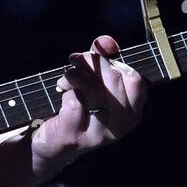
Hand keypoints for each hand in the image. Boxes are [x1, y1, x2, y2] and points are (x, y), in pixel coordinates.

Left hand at [29, 33, 145, 176]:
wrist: (52, 144)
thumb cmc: (78, 108)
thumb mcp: (93, 81)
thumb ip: (103, 58)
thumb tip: (106, 42)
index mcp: (132, 110)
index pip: (135, 79)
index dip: (113, 61)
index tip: (96, 57)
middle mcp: (121, 125)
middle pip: (114, 80)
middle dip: (91, 63)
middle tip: (75, 62)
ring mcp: (99, 134)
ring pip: (94, 90)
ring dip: (74, 76)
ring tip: (65, 79)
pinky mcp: (75, 137)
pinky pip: (74, 104)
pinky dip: (66, 94)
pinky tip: (62, 96)